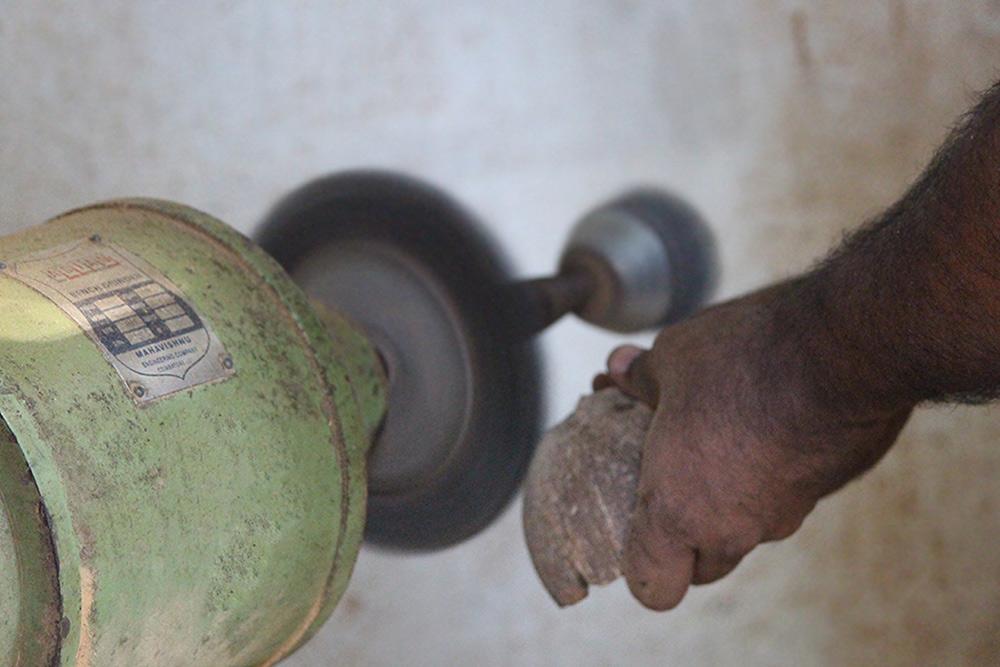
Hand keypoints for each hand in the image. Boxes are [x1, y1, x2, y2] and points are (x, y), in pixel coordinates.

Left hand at [595, 281, 912, 609]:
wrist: (844, 348)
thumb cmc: (743, 359)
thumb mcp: (672, 358)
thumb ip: (640, 378)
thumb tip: (617, 370)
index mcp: (678, 509)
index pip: (654, 588)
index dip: (640, 568)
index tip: (634, 530)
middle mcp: (733, 528)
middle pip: (701, 565)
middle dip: (683, 534)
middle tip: (669, 477)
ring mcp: (785, 513)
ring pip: (745, 530)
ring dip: (727, 501)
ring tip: (715, 438)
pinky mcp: (825, 489)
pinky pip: (784, 496)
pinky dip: (769, 474)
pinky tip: (765, 422)